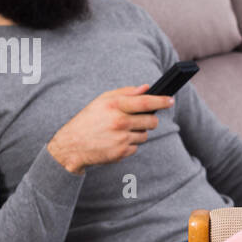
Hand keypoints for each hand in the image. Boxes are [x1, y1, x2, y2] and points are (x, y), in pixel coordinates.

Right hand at [47, 83, 174, 174]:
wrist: (71, 145)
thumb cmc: (88, 120)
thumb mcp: (102, 101)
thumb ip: (125, 93)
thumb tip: (146, 88)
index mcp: (114, 106)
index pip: (145, 102)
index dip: (161, 101)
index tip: (170, 100)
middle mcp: (119, 122)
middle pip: (151, 121)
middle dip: (150, 120)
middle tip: (140, 119)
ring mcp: (121, 138)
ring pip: (145, 135)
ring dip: (137, 133)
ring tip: (120, 131)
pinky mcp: (121, 152)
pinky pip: (136, 147)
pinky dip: (129, 144)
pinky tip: (115, 141)